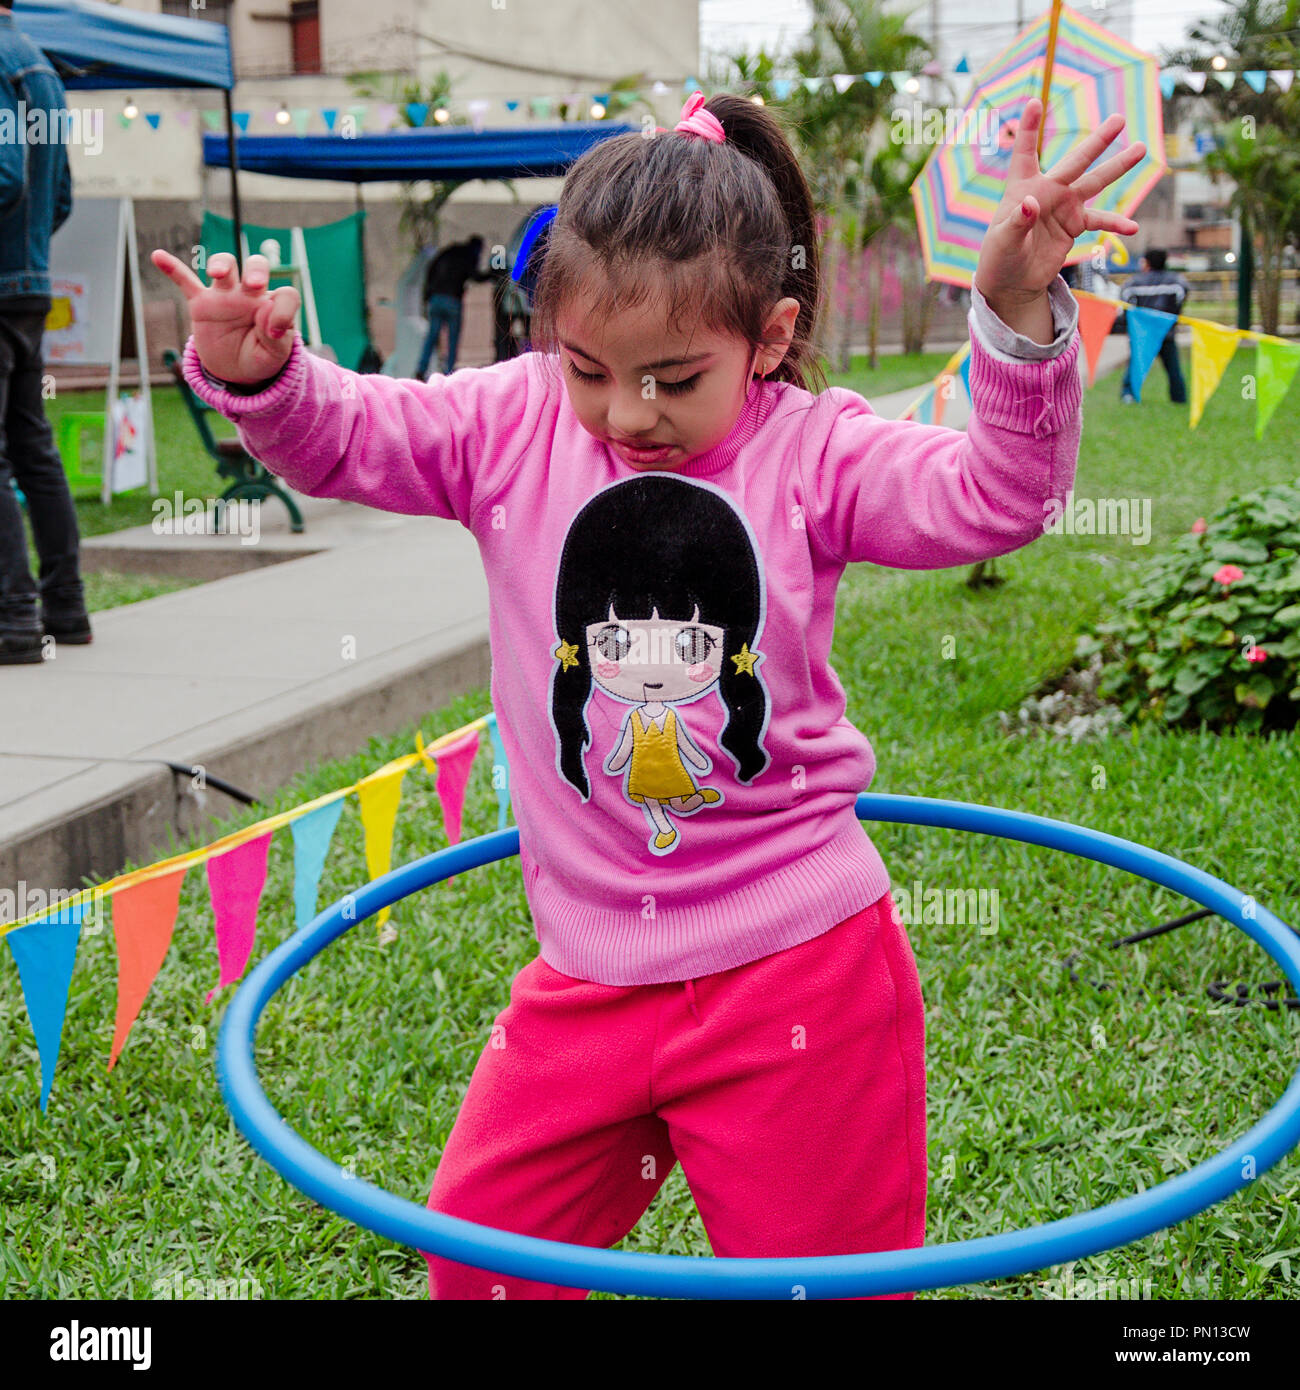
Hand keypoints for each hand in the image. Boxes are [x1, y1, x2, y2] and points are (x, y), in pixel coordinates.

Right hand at [150, 249, 300, 382]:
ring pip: (226, 265)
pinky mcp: (202, 304)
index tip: (276, 332)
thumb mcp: (273, 356)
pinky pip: (185, 282)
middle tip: (253, 285)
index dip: (284, 310)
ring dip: (221, 264)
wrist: (234, 371)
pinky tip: (158, 256)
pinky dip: (173, 269)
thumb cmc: (259, 359)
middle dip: (256, 270)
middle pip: (256, 265)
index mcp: (274, 307)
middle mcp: (252, 295)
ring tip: (216, 273)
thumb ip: (277, 336)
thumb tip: (268, 307)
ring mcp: (226, 296)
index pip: (285, 295)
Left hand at [974, 99, 1145, 312]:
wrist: (1013, 281)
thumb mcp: (1003, 241)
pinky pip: (1100, 221)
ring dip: (1117, 167)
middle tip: (1118, 119)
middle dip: (1097, 142)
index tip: (1034, 102)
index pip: (1026, 153)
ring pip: (1095, 182)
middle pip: (1075, 162)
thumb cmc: (1000, 258)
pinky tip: (1133, 228)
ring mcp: (1064, 206)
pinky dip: (1116, 224)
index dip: (1029, 129)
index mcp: (1023, 188)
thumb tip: (1030, 203)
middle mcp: (1048, 191)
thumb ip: (1017, 222)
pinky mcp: (1075, 225)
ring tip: (1140, 149)